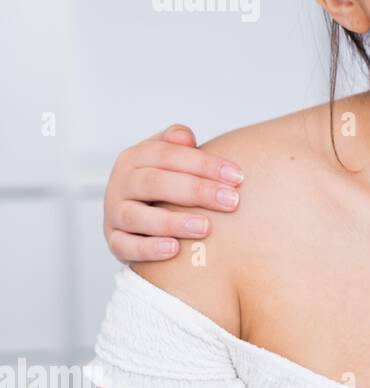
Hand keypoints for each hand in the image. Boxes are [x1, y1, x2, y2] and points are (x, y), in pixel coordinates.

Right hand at [103, 124, 244, 261]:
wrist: (139, 216)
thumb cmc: (165, 182)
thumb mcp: (171, 159)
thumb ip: (179, 146)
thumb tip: (186, 137)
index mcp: (134, 158)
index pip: (167, 154)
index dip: (203, 164)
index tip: (237, 176)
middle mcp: (120, 183)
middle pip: (153, 182)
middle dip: (195, 191)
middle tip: (231, 201)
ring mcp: (114, 214)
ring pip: (136, 216)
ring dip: (172, 222)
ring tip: (206, 227)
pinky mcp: (114, 241)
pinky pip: (125, 246)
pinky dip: (149, 249)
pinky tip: (174, 250)